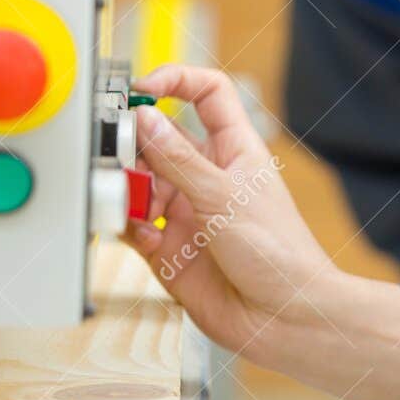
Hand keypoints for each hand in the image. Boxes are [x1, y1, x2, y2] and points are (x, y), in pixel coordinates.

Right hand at [126, 66, 332, 356]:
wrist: (284, 318)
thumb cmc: (279, 254)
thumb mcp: (223, 196)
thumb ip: (177, 160)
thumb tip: (143, 119)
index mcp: (235, 150)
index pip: (207, 95)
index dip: (175, 81)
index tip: (140, 89)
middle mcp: (209, 178)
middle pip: (159, 141)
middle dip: (134, 143)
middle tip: (114, 152)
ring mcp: (187, 213)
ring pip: (139, 184)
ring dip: (125, 186)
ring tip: (124, 198)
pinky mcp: (168, 249)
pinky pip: (131, 226)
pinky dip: (121, 221)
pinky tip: (124, 224)